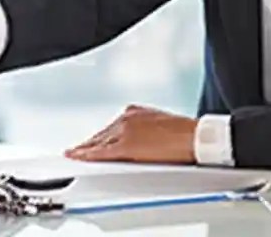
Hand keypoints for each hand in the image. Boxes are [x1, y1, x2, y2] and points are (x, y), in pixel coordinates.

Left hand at [64, 105, 197, 163]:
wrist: (197, 137)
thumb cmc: (186, 134)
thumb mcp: (159, 126)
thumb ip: (143, 131)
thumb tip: (138, 142)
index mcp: (134, 112)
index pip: (110, 128)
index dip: (98, 137)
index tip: (88, 142)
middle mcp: (126, 119)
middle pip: (101, 135)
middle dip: (88, 144)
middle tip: (75, 151)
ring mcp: (125, 132)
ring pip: (98, 143)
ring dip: (85, 150)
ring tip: (74, 156)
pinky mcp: (127, 146)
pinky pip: (102, 153)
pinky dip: (88, 156)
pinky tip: (79, 159)